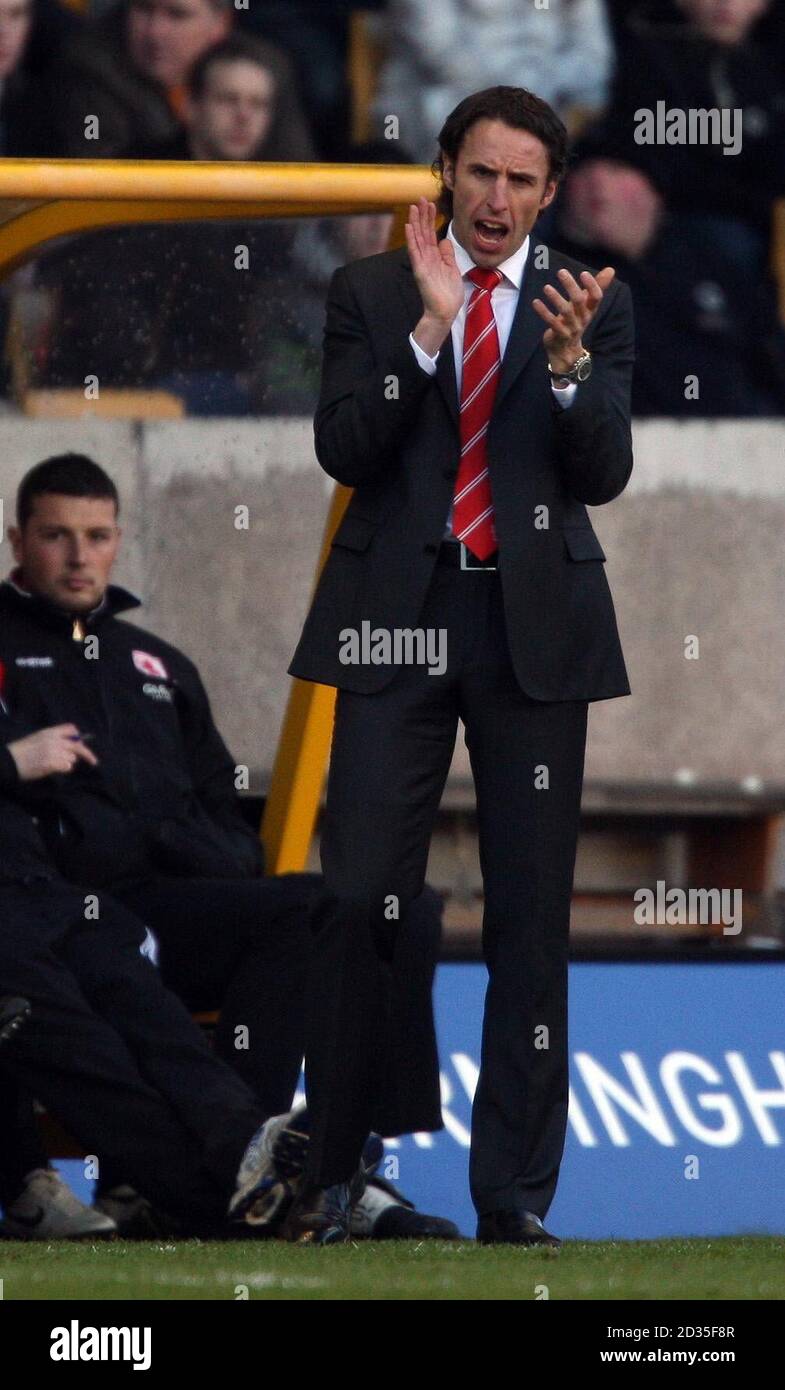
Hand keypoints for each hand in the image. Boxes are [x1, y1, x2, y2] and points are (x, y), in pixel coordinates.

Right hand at [8, 724, 97, 781]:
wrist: (10, 760)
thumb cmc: (22, 751)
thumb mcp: (37, 738)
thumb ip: (53, 739)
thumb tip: (69, 745)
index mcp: (50, 732)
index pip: (71, 729)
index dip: (77, 736)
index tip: (81, 742)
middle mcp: (54, 740)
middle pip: (77, 745)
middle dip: (87, 754)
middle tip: (94, 762)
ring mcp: (54, 751)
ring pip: (72, 758)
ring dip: (67, 762)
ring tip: (54, 763)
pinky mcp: (53, 763)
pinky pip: (67, 767)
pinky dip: (63, 768)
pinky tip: (53, 768)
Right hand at [405, 197, 463, 349]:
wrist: (445, 312)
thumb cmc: (448, 294)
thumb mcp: (452, 269)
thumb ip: (447, 255)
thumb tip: (445, 240)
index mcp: (434, 257)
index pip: (431, 234)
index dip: (430, 218)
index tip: (430, 204)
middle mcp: (426, 258)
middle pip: (423, 233)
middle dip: (422, 216)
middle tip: (420, 199)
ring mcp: (422, 264)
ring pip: (417, 239)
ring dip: (415, 223)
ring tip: (413, 208)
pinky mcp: (420, 271)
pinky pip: (415, 252)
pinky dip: (411, 240)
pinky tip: (408, 227)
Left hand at [533, 265, 614, 374]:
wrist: (567, 350)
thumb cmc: (577, 321)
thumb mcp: (587, 305)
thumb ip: (598, 286)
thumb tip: (610, 269)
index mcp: (591, 310)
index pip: (596, 297)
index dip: (592, 285)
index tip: (583, 273)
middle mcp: (583, 318)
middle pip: (579, 301)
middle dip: (570, 286)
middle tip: (561, 272)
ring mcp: (571, 327)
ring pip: (565, 312)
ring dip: (556, 298)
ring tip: (546, 287)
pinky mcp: (559, 334)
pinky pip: (552, 322)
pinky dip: (544, 312)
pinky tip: (536, 302)